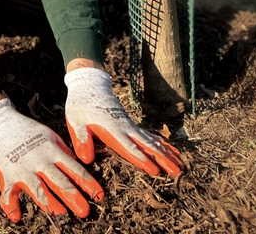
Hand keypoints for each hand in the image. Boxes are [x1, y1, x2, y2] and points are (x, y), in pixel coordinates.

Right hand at [0, 98, 104, 219]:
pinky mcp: (7, 175)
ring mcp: (23, 169)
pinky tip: (17, 218)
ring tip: (61, 214)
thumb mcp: (50, 136)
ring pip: (38, 189)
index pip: (74, 169)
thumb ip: (64, 152)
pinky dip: (11, 206)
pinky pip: (8, 194)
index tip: (98, 195)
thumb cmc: (28, 131)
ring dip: (50, 203)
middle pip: (59, 181)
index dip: (87, 183)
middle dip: (73, 196)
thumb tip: (79, 165)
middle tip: (85, 211)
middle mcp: (40, 161)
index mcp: (53, 151)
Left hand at [64, 67, 183, 176]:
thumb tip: (86, 159)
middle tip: (178, 170)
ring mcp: (131, 126)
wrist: (91, 85)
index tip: (155, 170)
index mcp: (112, 130)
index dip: (142, 160)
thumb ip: (82, 140)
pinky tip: (172, 151)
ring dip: (167, 154)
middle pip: (148, 146)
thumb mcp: (75, 122)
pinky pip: (150, 136)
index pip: (130, 148)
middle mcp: (126, 128)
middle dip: (163, 159)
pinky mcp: (132, 125)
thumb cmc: (81, 105)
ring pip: (153, 142)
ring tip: (180, 164)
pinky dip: (162, 144)